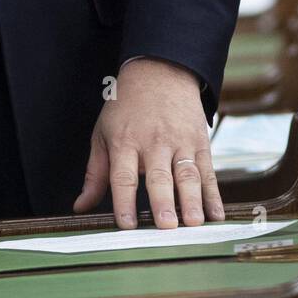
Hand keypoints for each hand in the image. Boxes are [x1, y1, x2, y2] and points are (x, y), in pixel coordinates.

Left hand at [73, 58, 222, 228]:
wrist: (159, 71)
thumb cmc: (125, 108)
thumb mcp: (103, 133)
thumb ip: (95, 173)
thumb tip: (80, 207)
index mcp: (125, 142)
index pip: (123, 176)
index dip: (124, 201)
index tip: (126, 225)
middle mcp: (153, 142)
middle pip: (158, 176)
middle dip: (163, 202)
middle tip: (167, 226)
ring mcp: (179, 142)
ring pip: (187, 174)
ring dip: (192, 200)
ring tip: (195, 223)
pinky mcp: (200, 142)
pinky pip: (208, 171)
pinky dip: (213, 194)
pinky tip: (216, 214)